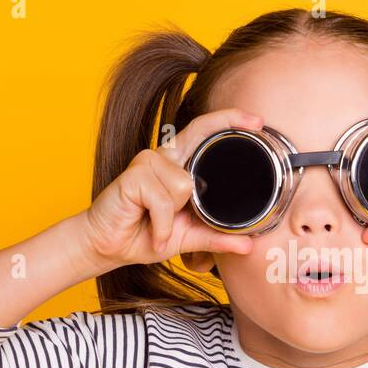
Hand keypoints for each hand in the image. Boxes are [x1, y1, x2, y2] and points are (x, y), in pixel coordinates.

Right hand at [81, 108, 264, 268]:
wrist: (108, 248)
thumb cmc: (144, 235)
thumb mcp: (189, 238)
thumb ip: (217, 238)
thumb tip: (249, 246)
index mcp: (179, 165)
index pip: (206, 132)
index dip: (229, 120)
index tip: (258, 122)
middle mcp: (165, 157)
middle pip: (200, 131)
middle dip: (227, 124)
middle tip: (255, 127)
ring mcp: (148, 163)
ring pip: (186, 184)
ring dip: (175, 215)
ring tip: (161, 224)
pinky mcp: (133, 176)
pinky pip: (164, 201)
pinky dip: (162, 224)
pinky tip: (152, 230)